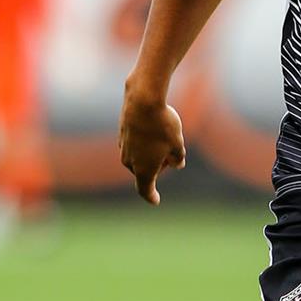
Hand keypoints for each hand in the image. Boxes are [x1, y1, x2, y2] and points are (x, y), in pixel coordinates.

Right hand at [119, 85, 185, 204]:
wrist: (142, 99)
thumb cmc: (163, 125)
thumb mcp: (178, 144)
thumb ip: (178, 158)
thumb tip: (177, 164)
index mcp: (143, 170)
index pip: (145, 190)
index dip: (151, 197)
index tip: (155, 201)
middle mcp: (130, 161)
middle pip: (145, 171)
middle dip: (159, 168)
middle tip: (172, 155)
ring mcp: (123, 146)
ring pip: (139, 156)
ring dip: (151, 153)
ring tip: (165, 137)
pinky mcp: (122, 133)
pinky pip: (135, 143)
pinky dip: (145, 141)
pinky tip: (154, 127)